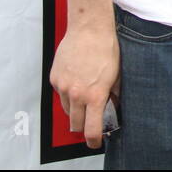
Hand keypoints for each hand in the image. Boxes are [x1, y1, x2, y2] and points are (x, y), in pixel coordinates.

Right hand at [50, 23, 120, 147]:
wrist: (89, 29)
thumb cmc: (105, 48)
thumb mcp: (116, 75)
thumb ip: (114, 95)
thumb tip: (114, 106)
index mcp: (94, 95)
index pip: (91, 129)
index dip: (93, 140)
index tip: (94, 142)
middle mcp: (76, 94)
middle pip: (75, 124)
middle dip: (83, 126)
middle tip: (90, 120)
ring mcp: (63, 86)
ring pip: (66, 109)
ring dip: (75, 109)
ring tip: (84, 95)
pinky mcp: (54, 78)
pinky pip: (60, 93)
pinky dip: (67, 92)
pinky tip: (76, 81)